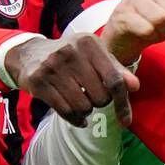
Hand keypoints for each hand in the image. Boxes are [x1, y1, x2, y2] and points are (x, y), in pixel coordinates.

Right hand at [4, 34, 139, 127]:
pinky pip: (66, 112)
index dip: (123, 102)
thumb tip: (135, 86)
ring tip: (79, 100)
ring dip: (85, 110)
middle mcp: (71, 52)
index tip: (126, 120)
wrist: (29, 53)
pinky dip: (74, 119)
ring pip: (83, 107)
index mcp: (89, 43)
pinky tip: (75, 115)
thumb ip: (116, 69)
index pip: (114, 79)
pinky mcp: (38, 82)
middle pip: (100, 97)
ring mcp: (52, 66)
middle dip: (99, 102)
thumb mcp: (94, 55)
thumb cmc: (70, 56)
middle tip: (90, 94)